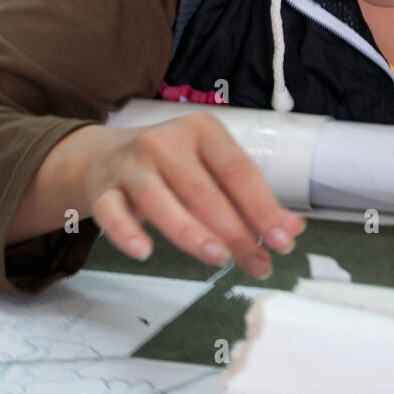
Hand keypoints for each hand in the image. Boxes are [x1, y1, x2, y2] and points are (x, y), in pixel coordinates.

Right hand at [82, 114, 303, 277]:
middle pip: (204, 190)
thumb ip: (249, 198)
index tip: (282, 241)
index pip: (239, 170)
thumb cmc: (170, 166)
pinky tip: (144, 252)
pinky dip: (126, 232)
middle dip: (236, 231)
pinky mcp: (103, 190)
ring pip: (160, 199)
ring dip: (191, 232)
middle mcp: (165, 142)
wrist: (102, 156)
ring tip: (219, 258)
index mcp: (201, 131)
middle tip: (257, 262)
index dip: (263, 207)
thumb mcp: (211, 169)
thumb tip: (290, 230)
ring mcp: (131, 165)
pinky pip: (112, 212)